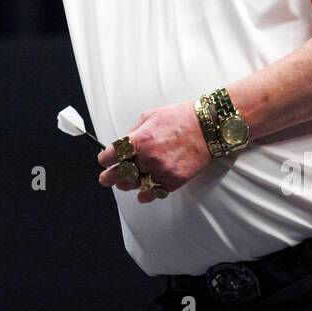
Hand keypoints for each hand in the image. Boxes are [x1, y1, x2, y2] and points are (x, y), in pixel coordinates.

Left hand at [96, 100, 213, 202]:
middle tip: (105, 179)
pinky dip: (146, 195)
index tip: (104, 160)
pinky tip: (141, 193)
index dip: (105, 159)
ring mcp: (161, 171)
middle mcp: (148, 157)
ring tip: (123, 183)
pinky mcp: (174, 181)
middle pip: (119, 174)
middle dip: (109, 177)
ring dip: (126, 184)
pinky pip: (155, 193)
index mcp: (139, 139)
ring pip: (135, 185)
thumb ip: (132, 133)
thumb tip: (121, 145)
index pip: (111, 156)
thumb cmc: (179, 118)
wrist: (207, 127)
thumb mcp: (149, 116)